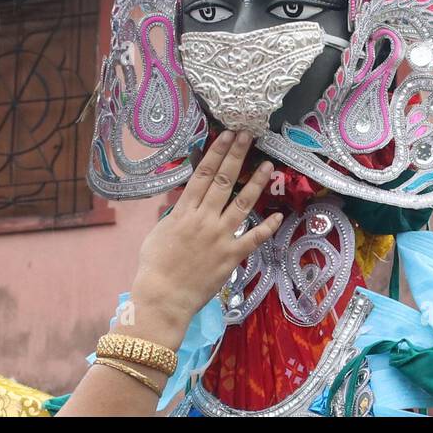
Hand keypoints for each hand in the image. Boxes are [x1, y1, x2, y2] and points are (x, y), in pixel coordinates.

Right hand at [125, 131, 282, 346]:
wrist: (163, 297)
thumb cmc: (154, 265)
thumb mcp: (159, 231)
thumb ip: (176, 213)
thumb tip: (187, 198)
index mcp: (184, 211)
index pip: (203, 175)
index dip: (216, 152)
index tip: (226, 135)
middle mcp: (204, 219)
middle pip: (224, 181)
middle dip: (236, 156)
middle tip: (248, 136)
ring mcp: (220, 236)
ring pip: (242, 204)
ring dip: (257, 184)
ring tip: (268, 166)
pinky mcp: (231, 256)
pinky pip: (253, 239)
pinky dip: (266, 228)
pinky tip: (277, 215)